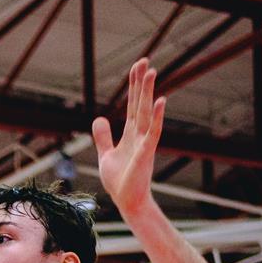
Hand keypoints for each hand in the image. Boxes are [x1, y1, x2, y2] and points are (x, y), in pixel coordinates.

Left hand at [93, 57, 164, 220]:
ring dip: (149, 93)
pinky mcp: (146, 153)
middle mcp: (140, 135)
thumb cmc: (119, 181)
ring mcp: (144, 143)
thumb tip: (100, 118)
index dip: (134, 86)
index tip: (137, 67)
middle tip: (145, 60)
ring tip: (151, 72)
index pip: (133, 105)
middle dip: (142, 83)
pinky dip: (157, 117)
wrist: (126, 201)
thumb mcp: (106, 155)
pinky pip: (153, 132)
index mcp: (131, 134)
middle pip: (140, 103)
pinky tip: (161, 101)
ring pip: (147, 113)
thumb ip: (103, 137)